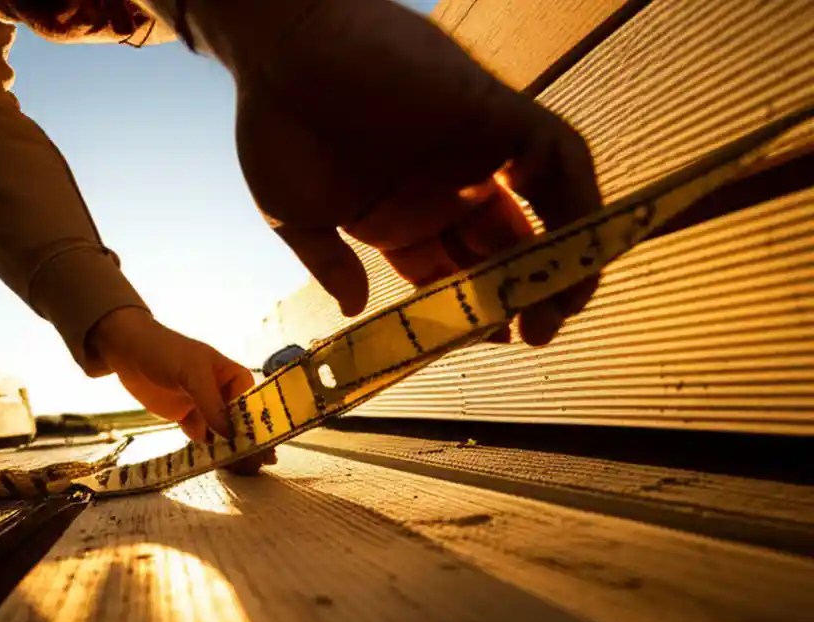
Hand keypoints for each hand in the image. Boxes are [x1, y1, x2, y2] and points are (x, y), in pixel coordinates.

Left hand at [86, 307, 276, 472]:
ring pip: (222, 435)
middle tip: (256, 468)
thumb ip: (211, 403)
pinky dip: (207, 452)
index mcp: (234, 377)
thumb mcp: (193, 372)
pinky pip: (201, 439)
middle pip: (241, 424)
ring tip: (241, 472)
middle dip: (248, 444)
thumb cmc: (166, 351)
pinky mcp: (186, 418)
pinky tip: (216, 465)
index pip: (253, 406)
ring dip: (230, 451)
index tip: (266, 450)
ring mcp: (204, 407)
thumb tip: (229, 435)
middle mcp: (223, 394)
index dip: (262, 428)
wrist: (128, 351)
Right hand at [232, 0, 602, 344]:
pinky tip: (576, 244)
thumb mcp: (294, 215)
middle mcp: (443, 189)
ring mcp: (472, 151)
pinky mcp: (493, 112)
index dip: (474, 312)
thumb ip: (329, 264)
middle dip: (522, 295)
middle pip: (502, 251)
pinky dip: (578, 199)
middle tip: (532, 332)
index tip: (490, 341)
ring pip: (540, 210)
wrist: (280, 47)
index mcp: (399, 217)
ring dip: (559, 259)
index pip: (452, 275)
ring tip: (557, 304)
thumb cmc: (276, 123)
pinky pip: (557, 155)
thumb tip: (356, 310)